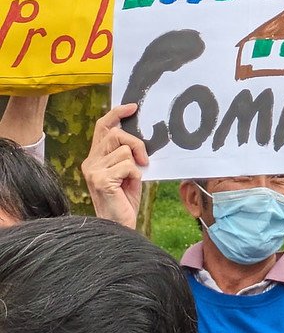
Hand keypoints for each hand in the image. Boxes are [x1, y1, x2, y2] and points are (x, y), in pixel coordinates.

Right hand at [81, 103, 147, 228]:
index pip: (102, 127)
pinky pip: (128, 165)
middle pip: (116, 134)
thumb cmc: (124, 200)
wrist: (118, 225)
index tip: (133, 107)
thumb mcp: (126, 173)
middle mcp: (90, 162)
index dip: (116, 114)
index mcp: (95, 158)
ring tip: (132, 180)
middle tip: (144, 160)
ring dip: (136, 165)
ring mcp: (93, 170)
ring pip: (124, 150)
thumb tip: (139, 136)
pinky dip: (135, 175)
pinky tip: (129, 187)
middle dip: (136, 144)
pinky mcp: (101, 179)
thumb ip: (126, 155)